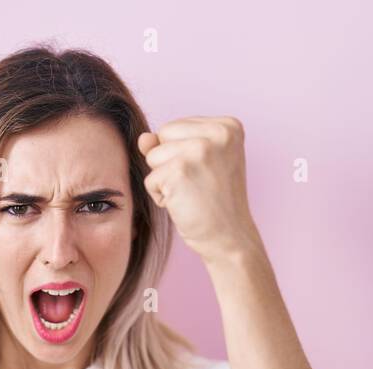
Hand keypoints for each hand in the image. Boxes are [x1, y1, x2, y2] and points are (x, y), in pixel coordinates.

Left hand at [138, 116, 261, 265]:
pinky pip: (150, 179)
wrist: (229, 238)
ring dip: (164, 180)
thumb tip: (143, 138)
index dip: (180, 154)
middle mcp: (218, 133)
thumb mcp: (199, 164)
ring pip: (153, 156)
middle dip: (169, 162)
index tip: (206, 174)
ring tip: (191, 194)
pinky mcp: (179, 171)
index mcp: (228, 126)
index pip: (175, 127)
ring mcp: (199, 150)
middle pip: (163, 135)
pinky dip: (160, 197)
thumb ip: (171, 144)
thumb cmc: (215, 203)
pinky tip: (184, 205)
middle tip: (197, 185)